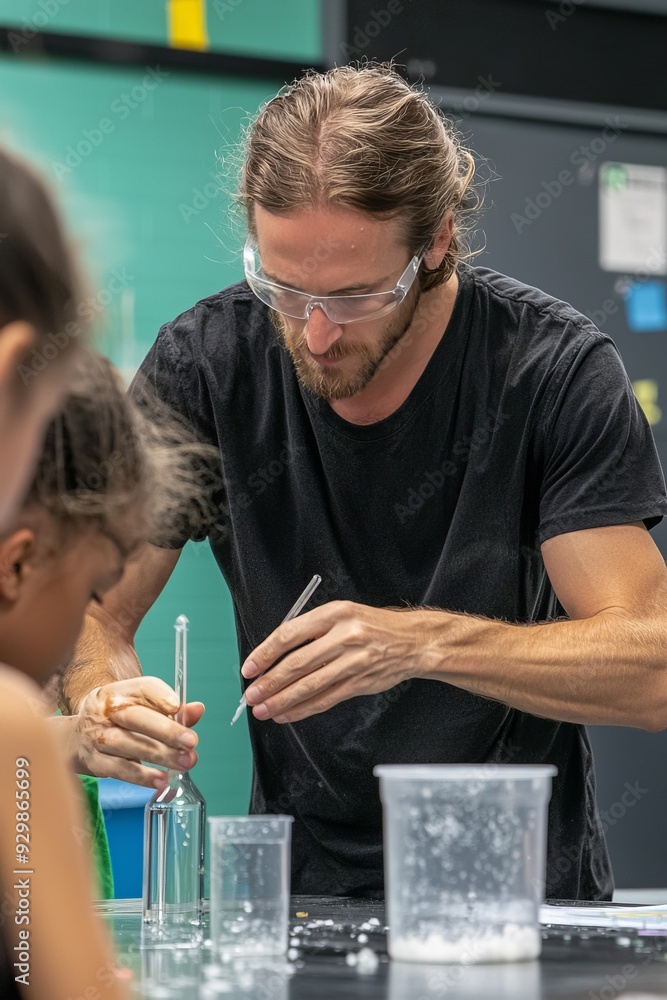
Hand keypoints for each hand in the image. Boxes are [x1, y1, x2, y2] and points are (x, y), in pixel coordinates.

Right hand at [71, 677, 204, 787]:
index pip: (141, 688)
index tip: (178, 707)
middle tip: (191, 742)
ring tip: (185, 762)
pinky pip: (119, 769)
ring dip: (160, 755)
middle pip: (136, 718)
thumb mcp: (140, 708)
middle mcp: (105, 711)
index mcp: (118, 692)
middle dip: (166, 730)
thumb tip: (197, 710)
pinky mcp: (94, 761)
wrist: (76, 739)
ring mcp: (97, 736)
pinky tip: (162, 780)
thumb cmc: (118, 720)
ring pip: (129, 744)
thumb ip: (170, 710)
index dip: (160, 696)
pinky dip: (142, 776)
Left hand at [241, 601, 428, 722]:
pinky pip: (326, 698)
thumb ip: (312, 631)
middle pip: (297, 663)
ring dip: (282, 700)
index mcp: (334, 614)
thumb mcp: (342, 614)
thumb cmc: (372, 626)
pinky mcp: (361, 683)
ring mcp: (353, 661)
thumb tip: (275, 657)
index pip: (290, 634)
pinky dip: (303, 708)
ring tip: (263, 709)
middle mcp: (343, 636)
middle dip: (269, 682)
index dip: (265, 653)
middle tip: (251, 695)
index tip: (250, 667)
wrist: (413, 641)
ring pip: (310, 685)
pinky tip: (287, 714)